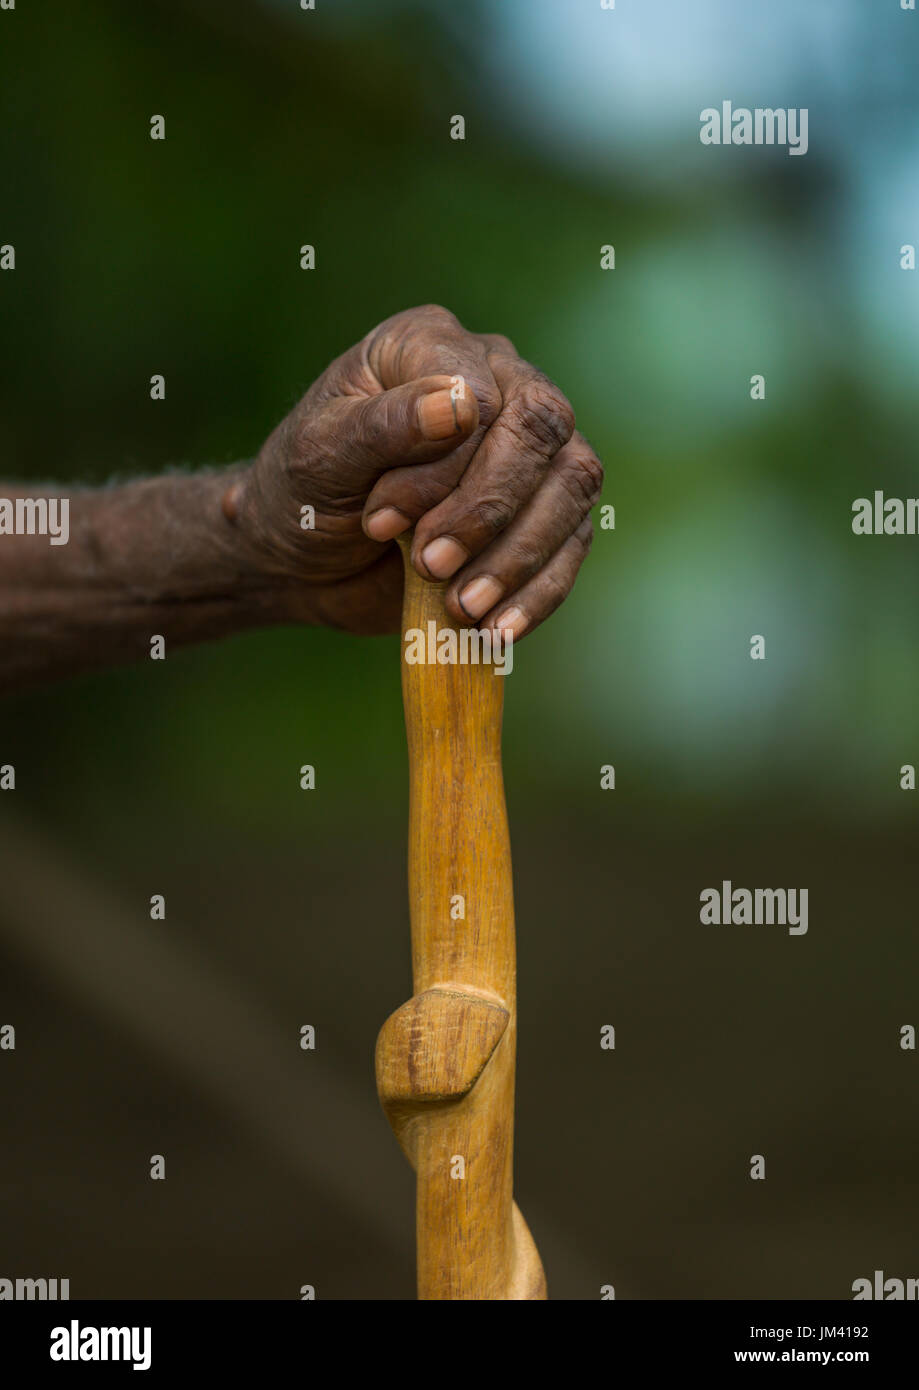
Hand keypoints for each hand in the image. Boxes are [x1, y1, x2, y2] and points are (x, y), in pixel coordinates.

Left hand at [227, 304, 601, 637]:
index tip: (383, 522)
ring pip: (572, 486)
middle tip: (428, 564)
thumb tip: (462, 404)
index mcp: (431, 344)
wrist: (302, 562)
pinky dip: (539, 593)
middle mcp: (497, 381)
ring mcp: (530, 448)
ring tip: (460, 607)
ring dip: (518, 556)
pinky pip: (572, 545)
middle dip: (488, 510)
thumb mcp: (319, 456)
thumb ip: (384, 425)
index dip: (448, 467)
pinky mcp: (544, 512)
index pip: (484, 392)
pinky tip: (496, 630)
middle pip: (543, 429)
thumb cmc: (302, 492)